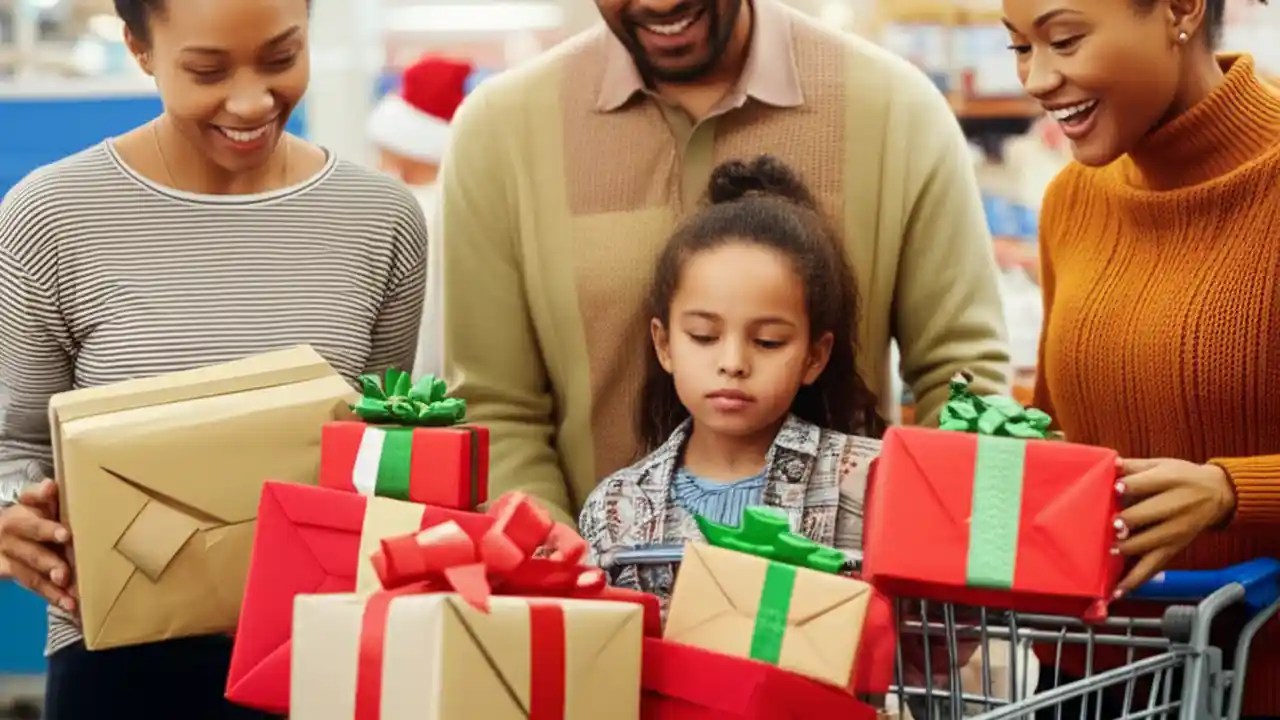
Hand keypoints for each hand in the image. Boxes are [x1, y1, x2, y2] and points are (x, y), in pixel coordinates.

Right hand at [0, 479, 75, 611]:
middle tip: (65, 574)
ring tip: (72, 597)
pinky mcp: (6, 571)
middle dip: (49, 562)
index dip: (46, 524)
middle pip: (30, 549)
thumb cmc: (32, 513)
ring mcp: (6, 554)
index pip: (31, 512)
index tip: (65, 534)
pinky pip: (30, 585)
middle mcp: (9, 531)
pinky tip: (69, 605)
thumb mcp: (36, 501)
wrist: (2, 531)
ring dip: (51, 587)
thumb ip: (44, 496)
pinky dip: (50, 596)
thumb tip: (51, 486)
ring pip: (29, 572)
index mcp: (20, 510)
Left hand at [1114, 458, 1234, 594]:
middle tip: (1113, 525)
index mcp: (1171, 480)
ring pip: (1151, 543)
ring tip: (1111, 552)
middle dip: (1130, 520)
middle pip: (1150, 514)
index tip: (1115, 488)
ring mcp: (1175, 531)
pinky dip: (1134, 581)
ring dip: (1130, 549)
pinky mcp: (1173, 549)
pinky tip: (1117, 591)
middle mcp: (1176, 507)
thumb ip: (1134, 466)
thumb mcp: (1161, 464)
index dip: (1130, 486)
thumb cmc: (1182, 477)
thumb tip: (1109, 464)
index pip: (1147, 484)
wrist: (1218, 495)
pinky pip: (1152, 567)